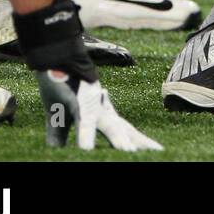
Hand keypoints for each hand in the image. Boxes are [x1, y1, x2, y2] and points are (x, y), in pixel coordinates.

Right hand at [37, 69, 161, 151]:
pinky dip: (84, 137)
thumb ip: (58, 137)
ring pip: (111, 128)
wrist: (55, 58)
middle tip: (159, 152)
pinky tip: (86, 149)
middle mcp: (104, 112)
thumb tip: (54, 151)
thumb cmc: (59, 87)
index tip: (158, 150)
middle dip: (141, 143)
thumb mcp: (58, 119)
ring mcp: (94, 107)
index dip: (141, 142)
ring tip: (131, 154)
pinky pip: (82, 123)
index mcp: (104, 115)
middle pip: (127, 131)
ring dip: (120, 142)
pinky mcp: (79, 103)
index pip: (127, 132)